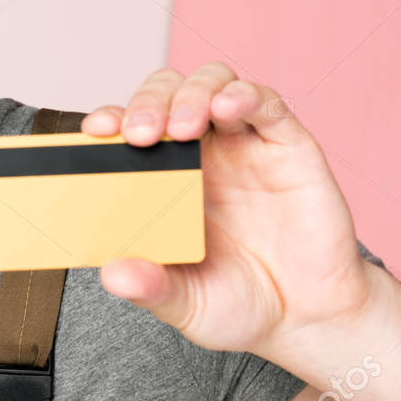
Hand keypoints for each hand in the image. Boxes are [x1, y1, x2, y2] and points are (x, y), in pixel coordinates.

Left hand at [80, 62, 377, 360]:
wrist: (308, 317)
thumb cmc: (239, 303)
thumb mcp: (186, 305)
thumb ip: (152, 289)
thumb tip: (112, 274)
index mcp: (161, 182)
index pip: (126, 132)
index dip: (109, 122)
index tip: (93, 132)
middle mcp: (199, 155)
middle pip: (165, 95)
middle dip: (148, 103)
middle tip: (140, 134)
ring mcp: (242, 145)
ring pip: (211, 83)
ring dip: (190, 94)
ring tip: (183, 128)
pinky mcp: (286, 144)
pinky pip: (264, 102)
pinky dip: (243, 95)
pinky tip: (228, 108)